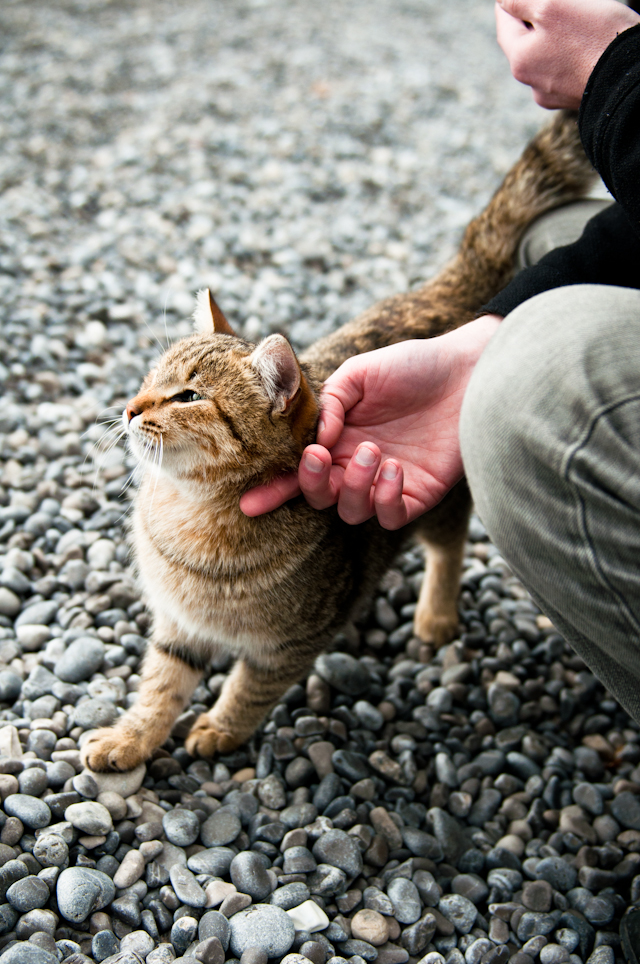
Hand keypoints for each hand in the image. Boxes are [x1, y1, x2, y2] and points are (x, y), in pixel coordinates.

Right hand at [240, 315, 500, 528]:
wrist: (468, 370)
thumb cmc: (414, 366)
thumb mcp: (361, 373)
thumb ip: (330, 403)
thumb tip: (314, 439)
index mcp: (337, 438)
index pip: (299, 470)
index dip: (274, 488)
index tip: (249, 503)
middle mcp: (356, 465)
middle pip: (320, 496)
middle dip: (311, 483)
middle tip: (320, 456)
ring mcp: (386, 483)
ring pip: (351, 511)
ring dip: (353, 486)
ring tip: (373, 451)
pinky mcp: (418, 494)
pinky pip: (391, 516)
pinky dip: (385, 499)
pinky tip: (395, 468)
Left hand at [495, 0, 639, 108]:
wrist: (630, 79)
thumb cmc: (593, 39)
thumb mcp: (551, 6)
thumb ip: (520, 1)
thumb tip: (502, 0)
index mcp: (521, 62)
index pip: (505, 25)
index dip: (507, 4)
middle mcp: (534, 84)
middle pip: (525, 43)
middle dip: (531, 20)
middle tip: (541, 5)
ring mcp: (556, 94)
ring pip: (547, 56)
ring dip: (552, 36)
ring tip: (567, 20)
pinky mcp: (576, 96)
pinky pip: (565, 68)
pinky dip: (568, 52)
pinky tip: (581, 43)